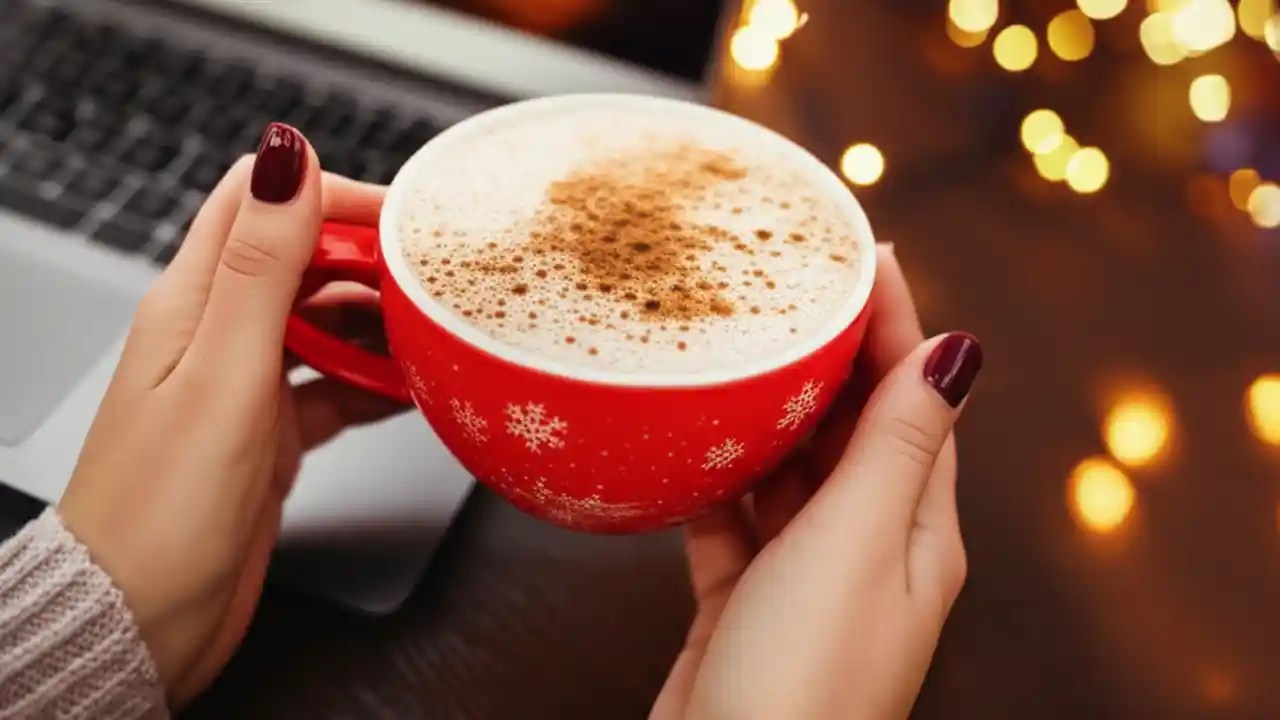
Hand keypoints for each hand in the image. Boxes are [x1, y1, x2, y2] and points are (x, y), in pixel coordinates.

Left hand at [58, 126, 401, 705]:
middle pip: (304, 262)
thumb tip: (284, 159)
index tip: (403, 215)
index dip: (334, 194)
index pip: (263, 204)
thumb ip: (262, 267)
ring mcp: (245, 385)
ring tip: (431, 336)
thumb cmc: (162, 510)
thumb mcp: (225, 373)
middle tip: (434, 283)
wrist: (142, 618)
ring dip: (378, 323)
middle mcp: (218, 335)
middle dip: (371, 261)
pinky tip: (409, 392)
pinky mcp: (269, 433)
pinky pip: (334, 387)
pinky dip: (374, 384)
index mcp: (194, 302)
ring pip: (325, 325)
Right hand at [652, 245, 982, 719]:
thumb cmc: (803, 680)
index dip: (893, 323)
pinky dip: (714, 481)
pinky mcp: (739, 605)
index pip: (914, 401)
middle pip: (852, 430)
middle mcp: (866, 552)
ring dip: (768, 413)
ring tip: (737, 346)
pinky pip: (730, 520)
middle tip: (787, 285)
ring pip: (788, 471)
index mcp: (915, 533)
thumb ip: (898, 447)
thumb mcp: (856, 544)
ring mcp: (800, 580)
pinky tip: (692, 445)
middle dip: (826, 356)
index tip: (862, 252)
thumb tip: (960, 353)